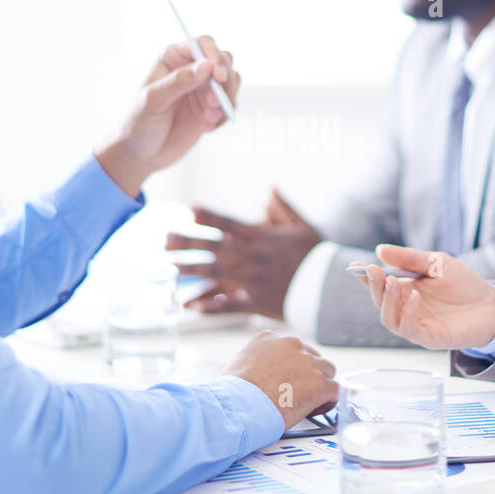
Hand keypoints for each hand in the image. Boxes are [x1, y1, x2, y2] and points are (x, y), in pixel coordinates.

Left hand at [96, 37, 239, 196]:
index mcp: (172, 58)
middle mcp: (190, 69)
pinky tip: (207, 126)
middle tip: (214, 103)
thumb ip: (179, 81)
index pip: (202, 45)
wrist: (141, 155)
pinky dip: (224, 115)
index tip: (217, 76)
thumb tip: (206, 66)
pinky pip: (229, 104)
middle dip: (224, 81)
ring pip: (230, 81)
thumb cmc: (138, 123)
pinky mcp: (210, 107)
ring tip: (209, 117)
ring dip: (226, 99)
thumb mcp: (153, 100)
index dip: (214, 56)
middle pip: (222, 61)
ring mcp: (202, 88)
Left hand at [166, 189, 320, 319]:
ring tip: (171, 267)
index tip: (188, 209)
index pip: (229, 223)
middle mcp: (252, 257)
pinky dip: (209, 306)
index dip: (209, 216)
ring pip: (216, 274)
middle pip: (214, 248)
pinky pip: (228, 305)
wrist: (329, 288)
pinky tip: (190, 306)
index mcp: (262, 237)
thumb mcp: (303, 225)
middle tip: (165, 240)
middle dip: (188, 243)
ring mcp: (252, 280)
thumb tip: (270, 187)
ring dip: (191, 270)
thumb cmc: (317, 255)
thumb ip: (283, 207)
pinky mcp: (255, 302)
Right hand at [222, 330, 337, 430]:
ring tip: (309, 402)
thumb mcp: (237, 365)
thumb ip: (255, 363)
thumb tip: (257, 375)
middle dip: (308, 373)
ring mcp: (307, 363)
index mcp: (270, 338)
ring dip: (320, 385)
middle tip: (298, 392)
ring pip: (327, 370)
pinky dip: (329, 400)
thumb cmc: (232, 393)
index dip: (292, 366)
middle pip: (312, 356)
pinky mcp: (319, 383)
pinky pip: (334, 390)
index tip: (287, 379)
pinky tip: (318, 409)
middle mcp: (291, 344)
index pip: (292, 347)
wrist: (238, 406)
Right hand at [349, 243, 494, 349]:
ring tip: (393, 281)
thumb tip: (379, 250)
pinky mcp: (428, 338)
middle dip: (374, 287)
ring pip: (388, 319)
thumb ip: (409, 259)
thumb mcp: (436, 263)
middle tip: (374, 271)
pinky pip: (409, 329)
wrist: (491, 305)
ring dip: (387, 301)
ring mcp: (416, 324)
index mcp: (405, 289)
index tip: (355, 267)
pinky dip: (408, 313)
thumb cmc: (464, 284)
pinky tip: (415, 297)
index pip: (379, 285)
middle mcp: (406, 309)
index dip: (365, 278)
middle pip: (380, 302)